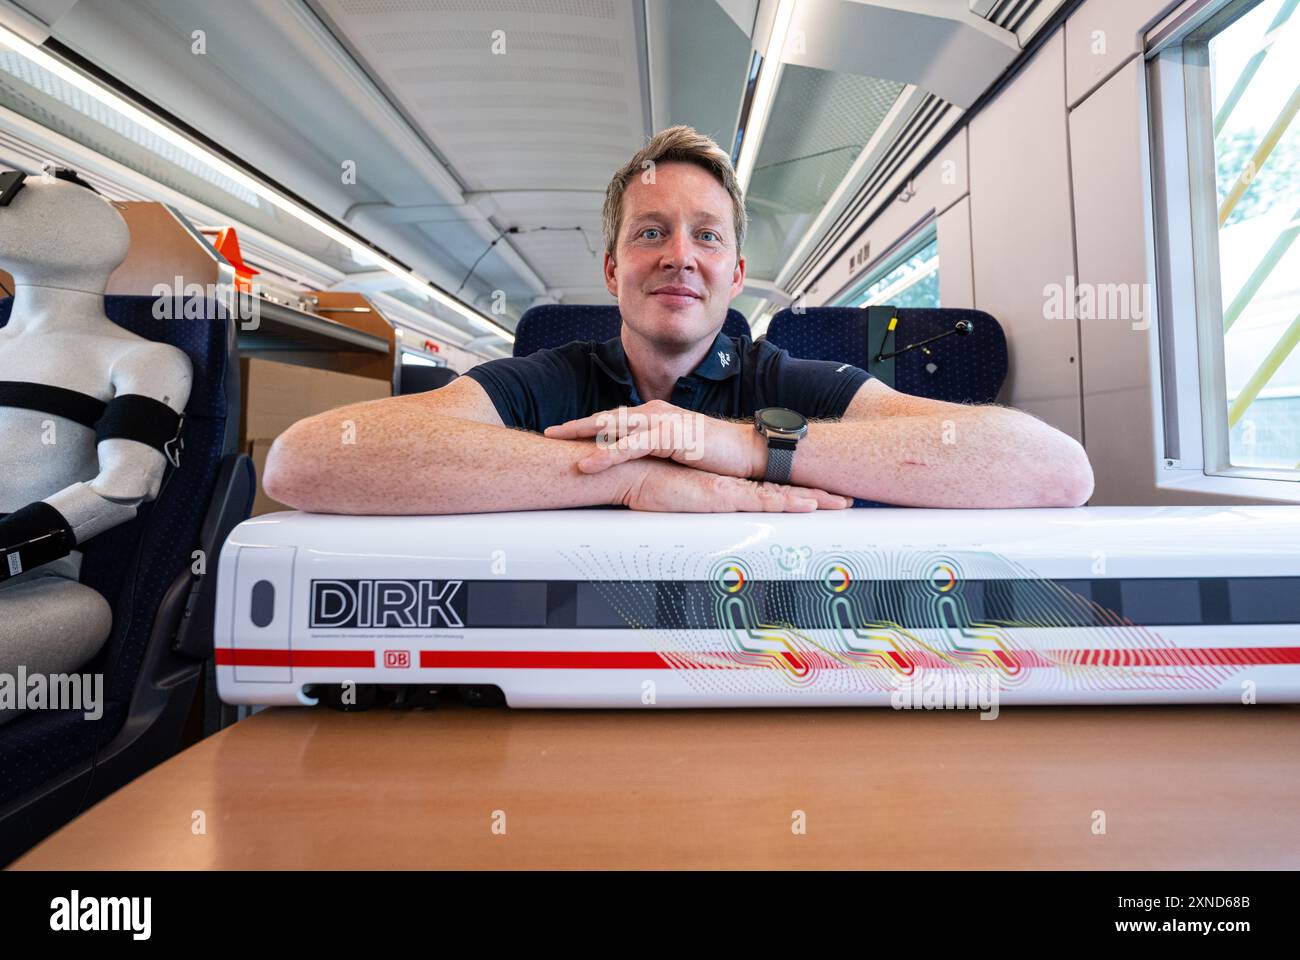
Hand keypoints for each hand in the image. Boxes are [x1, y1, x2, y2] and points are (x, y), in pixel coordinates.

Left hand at [544, 399, 764, 478]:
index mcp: (656, 415)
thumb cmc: (717, 454)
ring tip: (556, 441)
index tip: (566, 432)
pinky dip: (606, 455)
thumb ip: (658, 450)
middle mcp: (655, 413)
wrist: (747, 451)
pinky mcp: (669, 437)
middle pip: (606, 417)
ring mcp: (661, 422)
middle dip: (576, 425)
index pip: (616, 419)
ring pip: (612, 427)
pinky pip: (630, 447)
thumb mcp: (680, 449)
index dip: (589, 426)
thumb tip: (641, 464)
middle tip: (548, 432)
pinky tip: (588, 464)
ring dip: (582, 434)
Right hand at [618, 459, 850, 512]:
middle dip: (819, 495)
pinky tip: (811, 504)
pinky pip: (764, 501)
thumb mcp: (682, 498)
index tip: (823, 496)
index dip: (798, 491)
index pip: (770, 490)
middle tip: (847, 498)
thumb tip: (703, 509)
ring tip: (842, 503)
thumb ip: (696, 502)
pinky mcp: (723, 495)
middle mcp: (736, 485)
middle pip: (786, 489)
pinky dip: (790, 503)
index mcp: (728, 487)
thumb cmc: (650, 483)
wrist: (632, 471)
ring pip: (783, 495)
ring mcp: (732, 489)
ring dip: (816, 499)